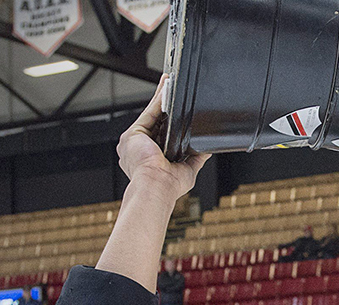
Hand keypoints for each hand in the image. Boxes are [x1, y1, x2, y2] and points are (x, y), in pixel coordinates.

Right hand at [117, 75, 210, 200]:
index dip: (169, 120)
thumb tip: (206, 148)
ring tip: (170, 82)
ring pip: (151, 114)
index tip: (175, 109)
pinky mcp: (133, 134)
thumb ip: (195, 157)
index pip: (161, 133)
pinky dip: (158, 101)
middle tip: (172, 88)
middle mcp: (140, 149)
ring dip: (161, 98)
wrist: (157, 187)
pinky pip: (149, 113)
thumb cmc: (169, 185)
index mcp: (151, 158)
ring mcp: (134, 142)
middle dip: (164, 105)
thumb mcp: (188, 170)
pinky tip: (166, 90)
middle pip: (155, 120)